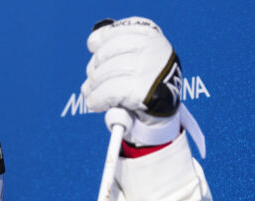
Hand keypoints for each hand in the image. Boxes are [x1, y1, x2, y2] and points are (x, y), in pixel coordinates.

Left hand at [82, 17, 182, 145]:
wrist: (162, 116)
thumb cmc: (144, 85)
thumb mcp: (136, 61)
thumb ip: (117, 48)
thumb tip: (93, 41)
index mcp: (152, 38)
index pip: (119, 31)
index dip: (103, 39)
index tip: (93, 46)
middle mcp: (152, 49)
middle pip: (105, 54)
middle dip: (95, 69)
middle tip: (93, 81)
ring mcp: (148, 69)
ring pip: (103, 74)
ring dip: (92, 87)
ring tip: (92, 94)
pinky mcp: (142, 90)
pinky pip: (107, 92)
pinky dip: (97, 99)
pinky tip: (96, 104)